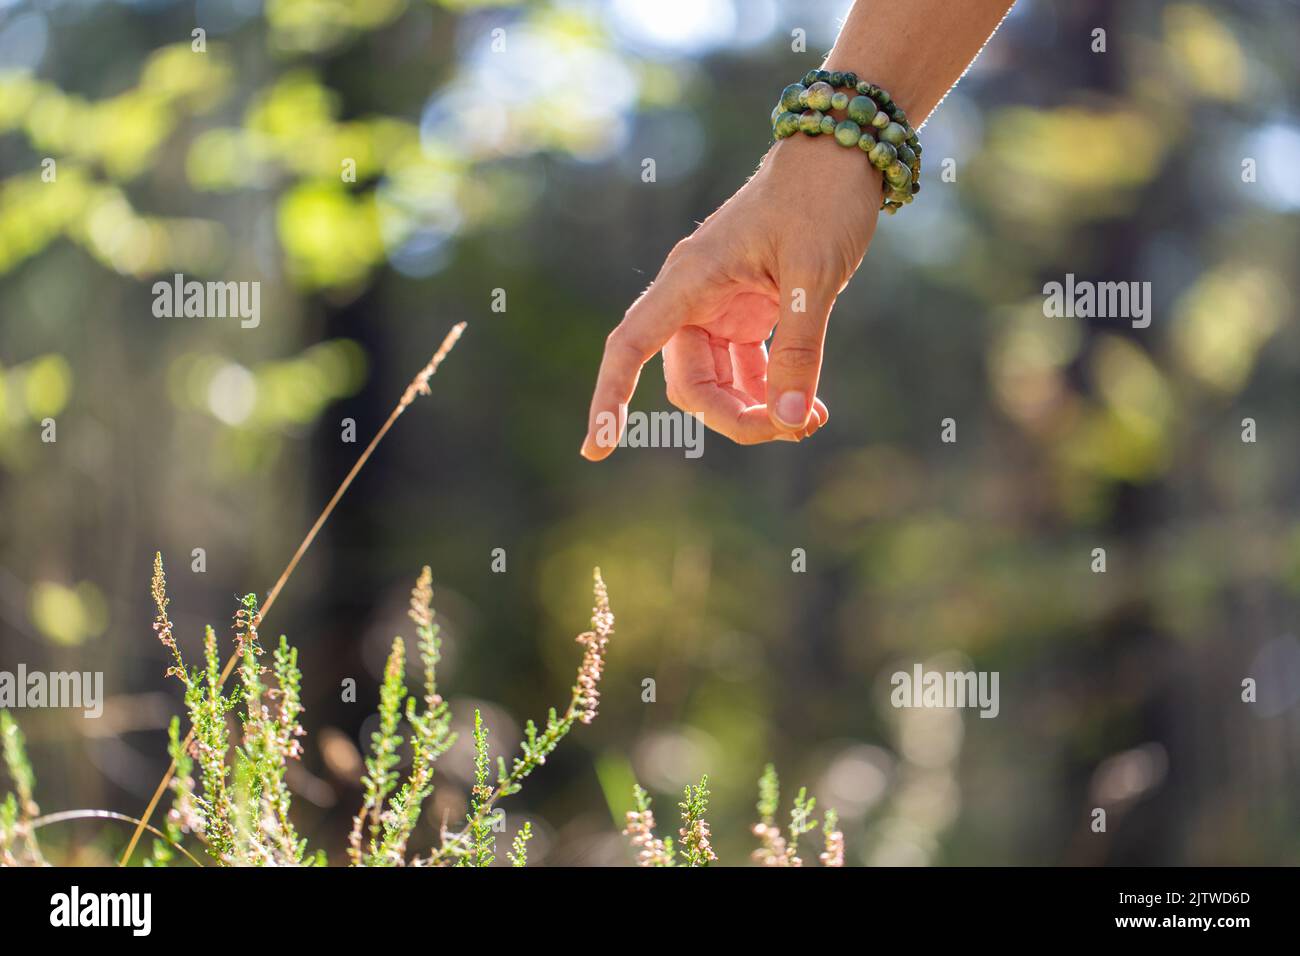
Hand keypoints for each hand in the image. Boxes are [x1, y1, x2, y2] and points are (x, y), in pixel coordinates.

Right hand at [581, 134, 881, 459]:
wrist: (844, 154)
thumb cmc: (822, 201)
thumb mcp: (816, 278)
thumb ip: (800, 353)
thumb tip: (787, 422)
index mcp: (690, 279)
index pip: (630, 346)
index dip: (609, 397)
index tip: (596, 448)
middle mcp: (693, 295)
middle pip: (690, 382)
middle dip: (735, 417)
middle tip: (794, 431)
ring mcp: (719, 305)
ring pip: (718, 382)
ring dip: (756, 410)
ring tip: (810, 422)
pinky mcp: (747, 311)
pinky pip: (744, 368)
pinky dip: (771, 390)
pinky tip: (807, 406)